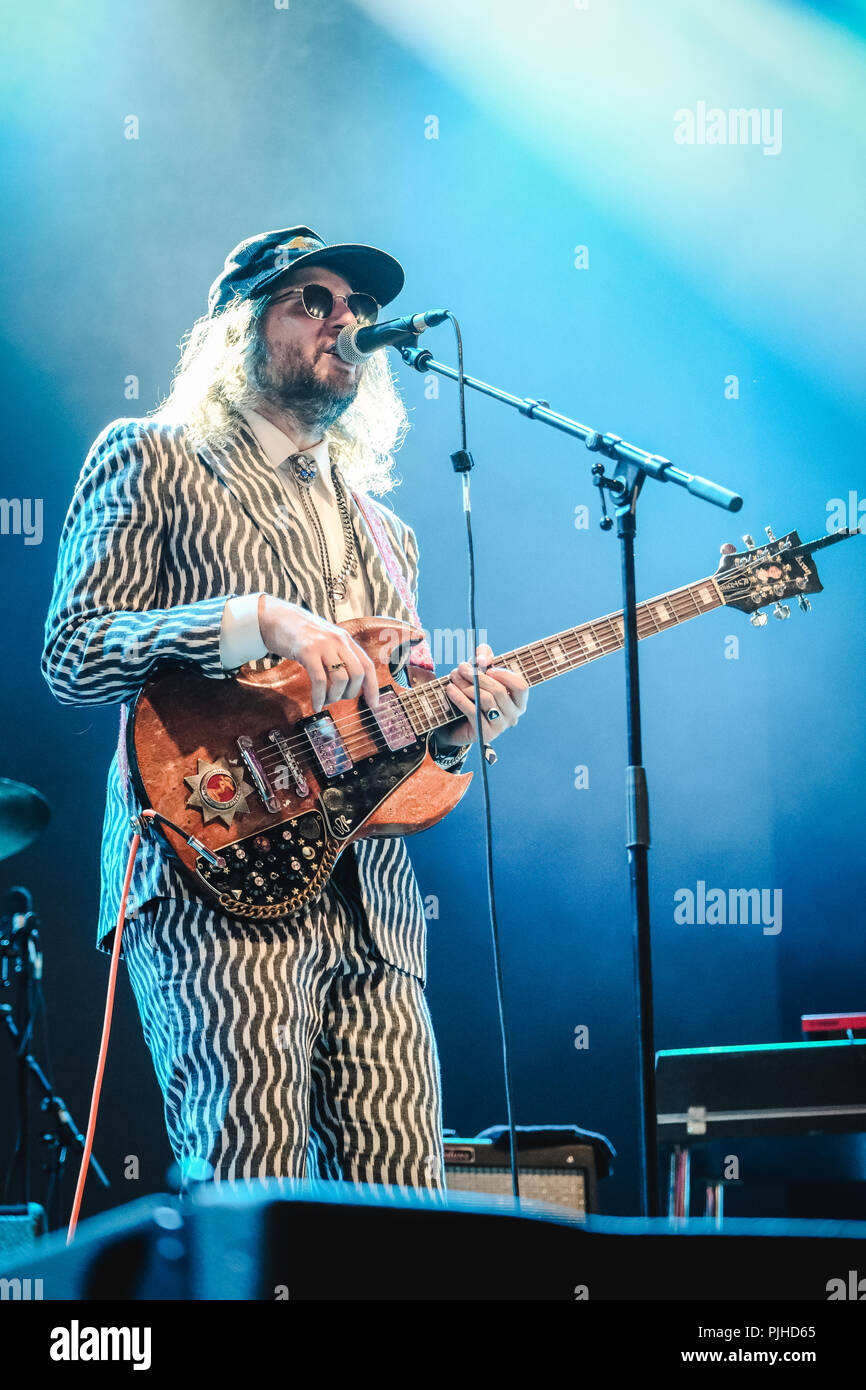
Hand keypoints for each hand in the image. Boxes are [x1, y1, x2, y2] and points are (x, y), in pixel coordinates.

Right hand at [258, 595, 378, 712]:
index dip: (373, 687)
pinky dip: (320, 697)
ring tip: (326, 701)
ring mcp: (323, 645)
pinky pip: (320, 680)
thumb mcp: (325, 641)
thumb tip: (349, 683)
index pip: (367, 665)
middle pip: (357, 673)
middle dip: (351, 693)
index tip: (374, 705)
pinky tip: (316, 704)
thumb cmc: (300, 635)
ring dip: (334, 697)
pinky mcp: (307, 651)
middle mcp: (338, 641)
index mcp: (345, 640)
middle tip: (339, 699)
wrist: (276, 618)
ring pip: (341, 678)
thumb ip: (338, 656)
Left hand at [438, 643, 528, 746]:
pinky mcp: (484, 734)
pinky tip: (450, 689)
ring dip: (467, 686)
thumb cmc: (471, 692)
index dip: (505, 675)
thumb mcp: (479, 670)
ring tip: (453, 677)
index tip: (487, 669)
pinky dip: (460, 698)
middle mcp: (513, 715)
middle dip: (477, 676)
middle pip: (499, 691)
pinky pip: (473, 712)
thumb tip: (482, 659)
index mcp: (518, 701)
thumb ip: (484, 656)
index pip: (520, 686)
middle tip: (461, 667)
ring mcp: (500, 727)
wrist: (453, 723)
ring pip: (486, 700)